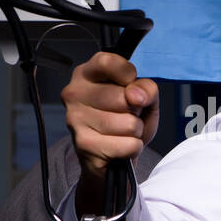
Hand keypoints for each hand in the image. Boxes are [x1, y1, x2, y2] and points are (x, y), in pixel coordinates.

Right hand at [61, 51, 159, 214]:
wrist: (109, 157)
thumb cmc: (123, 120)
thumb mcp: (142, 97)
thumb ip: (146, 88)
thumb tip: (136, 95)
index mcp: (87, 74)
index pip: (108, 63)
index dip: (129, 75)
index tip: (131, 86)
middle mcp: (75, 93)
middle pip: (123, 98)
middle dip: (136, 112)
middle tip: (126, 116)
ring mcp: (75, 119)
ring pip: (129, 124)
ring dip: (136, 132)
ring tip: (123, 132)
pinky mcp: (83, 144)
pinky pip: (127, 145)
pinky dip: (133, 148)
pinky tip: (121, 146)